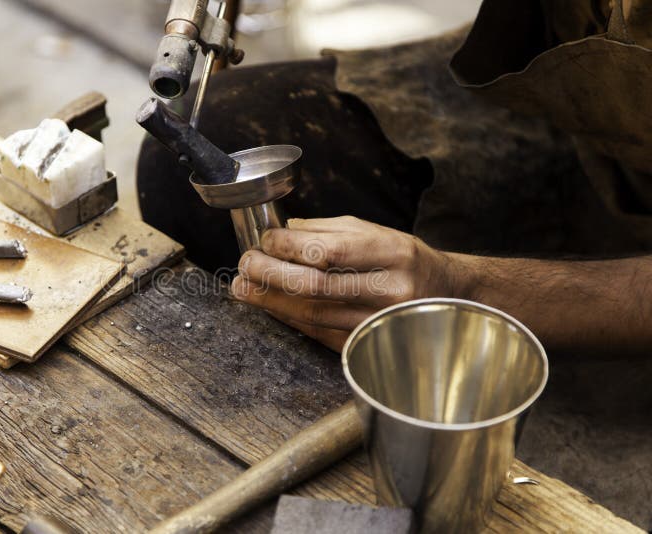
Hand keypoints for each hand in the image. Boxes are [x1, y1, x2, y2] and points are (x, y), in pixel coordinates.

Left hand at [230, 216, 460, 351]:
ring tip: (244, 288)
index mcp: (392, 252)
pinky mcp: (368, 343)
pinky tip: (270, 306)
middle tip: (244, 264)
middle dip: (270, 274)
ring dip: (271, 300)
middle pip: (316, 285)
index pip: (328, 250)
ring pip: (314, 314)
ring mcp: (379, 322)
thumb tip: (284, 229)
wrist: (446, 296)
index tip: (264, 240)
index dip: (288, 247)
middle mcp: (389, 289)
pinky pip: (319, 332)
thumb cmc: (405, 260)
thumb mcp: (377, 232)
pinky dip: (290, 318)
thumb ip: (328, 230)